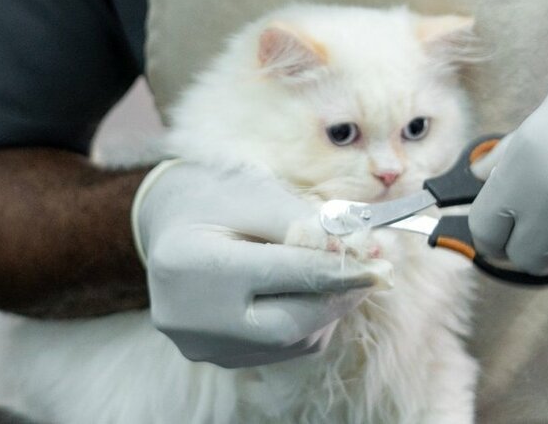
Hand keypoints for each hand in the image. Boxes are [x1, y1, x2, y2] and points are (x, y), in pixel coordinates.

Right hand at [132, 160, 383, 367]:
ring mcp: (199, 344)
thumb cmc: (214, 197)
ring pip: (287, 343)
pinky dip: (308, 323)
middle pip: (286, 324)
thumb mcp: (255, 192)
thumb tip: (357, 247)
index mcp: (190, 263)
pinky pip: (277, 349)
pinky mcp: (214, 356)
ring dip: (328, 310)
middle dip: (339, 297)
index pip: (279, 275)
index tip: (378, 263)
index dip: (336, 270)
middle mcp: (188, 316)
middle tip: (375, 272)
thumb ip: (302, 221)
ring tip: (350, 275)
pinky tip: (319, 292)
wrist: (168, 223)